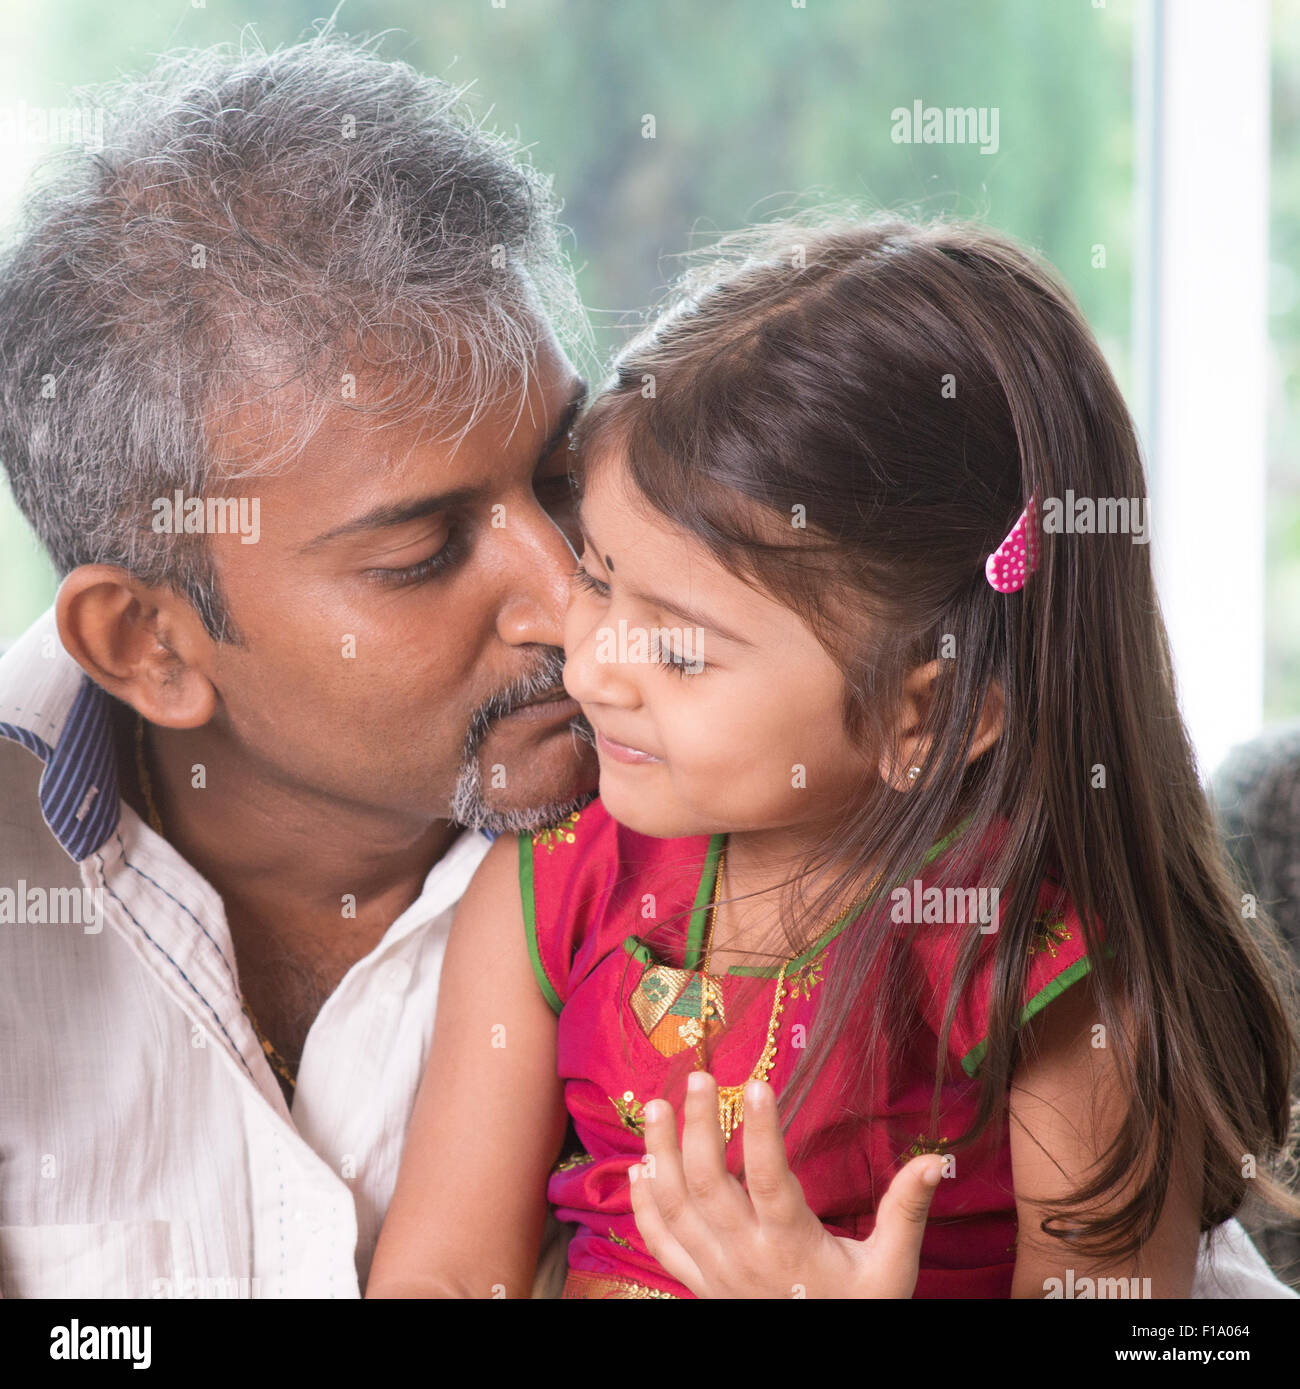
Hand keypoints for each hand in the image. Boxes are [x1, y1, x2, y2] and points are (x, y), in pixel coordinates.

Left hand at [627, 1070, 943, 1297]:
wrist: (823, 1370)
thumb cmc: (858, 1311)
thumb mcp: (890, 1268)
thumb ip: (905, 1211)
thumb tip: (934, 1160)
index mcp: (791, 1246)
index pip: (770, 1180)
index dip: (762, 1132)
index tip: (758, 1083)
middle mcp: (744, 1256)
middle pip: (709, 1185)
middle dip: (697, 1127)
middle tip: (697, 1077)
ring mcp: (714, 1271)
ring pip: (675, 1207)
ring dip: (660, 1154)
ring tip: (656, 1106)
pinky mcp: (698, 1284)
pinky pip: (660, 1243)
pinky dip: (643, 1205)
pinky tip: (637, 1167)